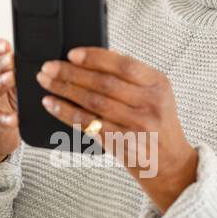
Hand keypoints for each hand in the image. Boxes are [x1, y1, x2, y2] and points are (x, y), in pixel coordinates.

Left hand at [36, 46, 197, 212]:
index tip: (72, 53)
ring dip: (65, 90)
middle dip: (71, 73)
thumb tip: (97, 56)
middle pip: (103, 83)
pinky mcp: (123, 143)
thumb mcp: (156, 95)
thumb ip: (133, 77)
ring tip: (46, 82)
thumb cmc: (157, 125)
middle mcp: (150, 103)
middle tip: (49, 67)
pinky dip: (67, 113)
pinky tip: (53, 105)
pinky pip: (89, 124)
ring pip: (93, 103)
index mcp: (158, 84)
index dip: (95, 57)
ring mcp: (137, 125)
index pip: (123, 65)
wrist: (170, 164)